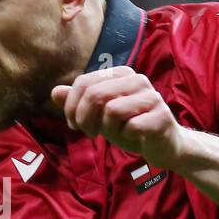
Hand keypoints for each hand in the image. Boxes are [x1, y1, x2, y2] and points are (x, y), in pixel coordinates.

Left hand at [51, 65, 181, 167]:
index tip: (74, 124)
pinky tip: (133, 136)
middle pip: (95, 95)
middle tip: (89, 133)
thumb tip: (54, 92)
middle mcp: (137, 80)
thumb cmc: (129, 126)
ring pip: (112, 110)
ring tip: (116, 133)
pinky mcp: (161, 117)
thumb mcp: (99, 114)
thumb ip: (78, 102)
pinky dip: (125, 136)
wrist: (164, 145)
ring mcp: (151, 97)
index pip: (84, 82)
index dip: (71, 106)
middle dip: (85, 119)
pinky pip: (131, 127)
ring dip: (107, 129)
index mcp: (121, 74)